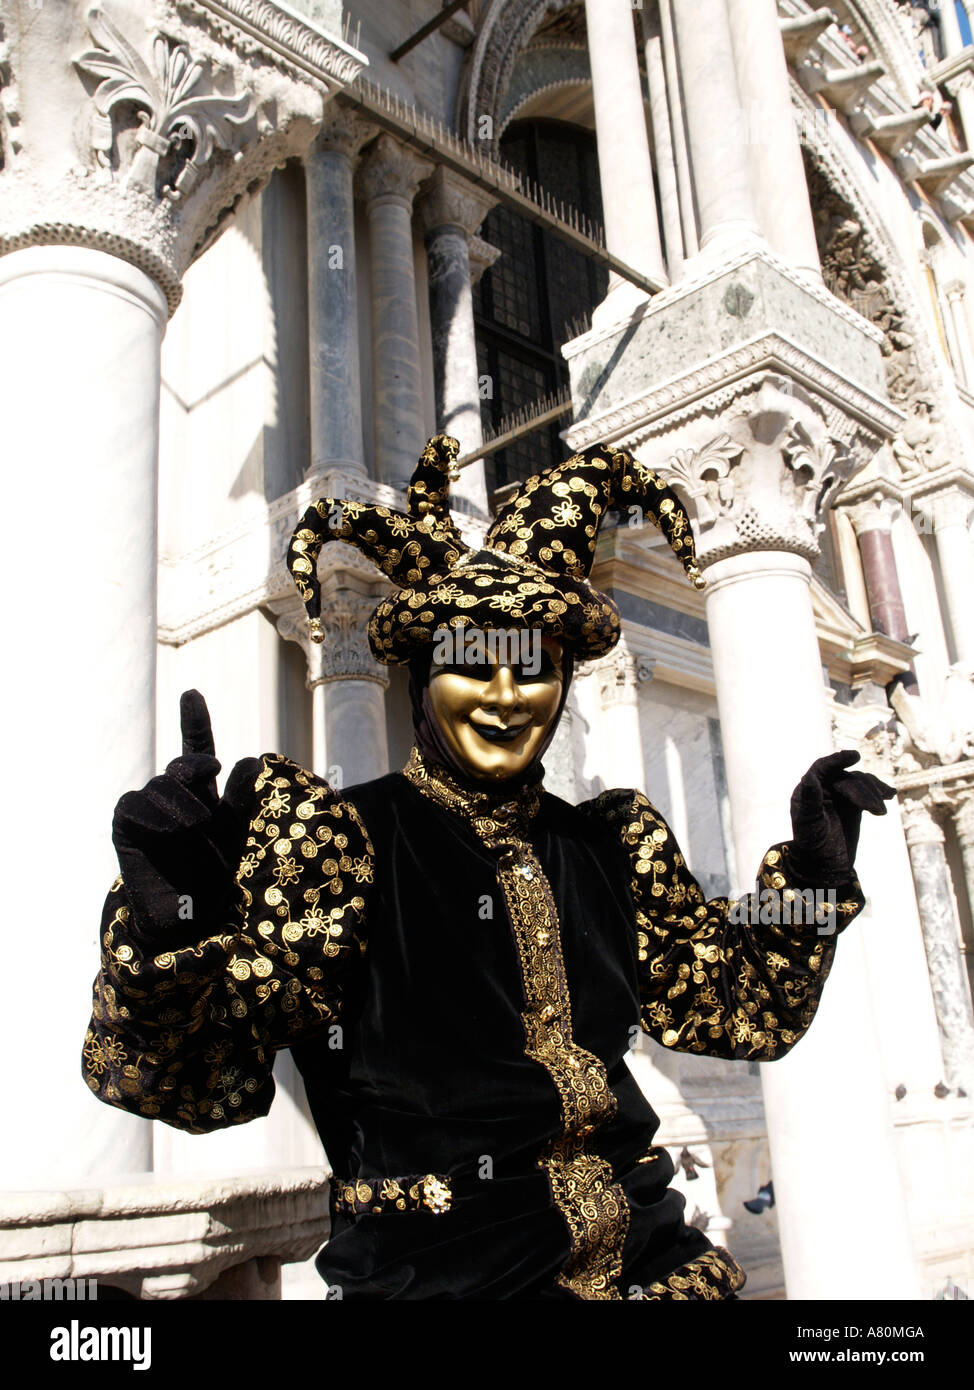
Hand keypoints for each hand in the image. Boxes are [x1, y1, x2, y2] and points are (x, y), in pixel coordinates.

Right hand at [112, 691, 259, 946]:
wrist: (188, 915)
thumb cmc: (215, 875)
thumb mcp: (235, 833)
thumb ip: (240, 798)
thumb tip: (249, 760)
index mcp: (201, 791)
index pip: (196, 748)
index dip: (194, 721)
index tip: (191, 694)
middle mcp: (173, 794)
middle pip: (182, 764)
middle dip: (196, 771)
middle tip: (209, 804)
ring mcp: (147, 808)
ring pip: (160, 783)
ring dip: (180, 804)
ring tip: (194, 830)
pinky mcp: (126, 824)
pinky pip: (134, 804)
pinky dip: (153, 813)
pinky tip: (169, 829)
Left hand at [789, 750, 894, 885]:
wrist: (826, 866)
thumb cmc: (812, 847)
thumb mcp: (809, 825)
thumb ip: (810, 801)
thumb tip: (809, 778)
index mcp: (808, 791)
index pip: (822, 768)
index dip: (837, 760)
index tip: (855, 756)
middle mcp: (823, 788)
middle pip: (846, 778)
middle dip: (863, 791)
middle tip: (876, 811)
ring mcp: (840, 794)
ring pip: (860, 783)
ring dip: (874, 793)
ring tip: (881, 813)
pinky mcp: (854, 802)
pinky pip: (868, 791)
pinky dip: (879, 791)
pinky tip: (890, 794)